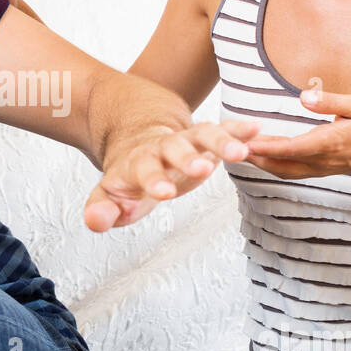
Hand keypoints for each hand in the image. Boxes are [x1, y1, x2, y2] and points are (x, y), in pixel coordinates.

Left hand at [84, 117, 261, 231]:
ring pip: (203, 135)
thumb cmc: (129, 176)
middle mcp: (163, 148)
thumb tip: (94, 221)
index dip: (153, 180)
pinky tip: (256, 129)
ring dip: (221, 142)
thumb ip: (101, 210)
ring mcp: (186, 140)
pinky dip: (239, 129)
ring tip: (240, 153)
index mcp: (138, 163)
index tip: (163, 192)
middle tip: (202, 169)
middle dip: (187, 158)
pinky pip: (224, 129)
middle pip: (174, 149)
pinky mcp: (205, 138)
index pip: (144, 170)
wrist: (139, 139)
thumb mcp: (111, 195)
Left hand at [242, 87, 350, 178]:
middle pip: (282, 164)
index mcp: (332, 142)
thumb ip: (331, 102)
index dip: (269, 147)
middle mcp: (322, 159)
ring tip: (235, 151)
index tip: (247, 143)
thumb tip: (304, 97)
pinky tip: (257, 156)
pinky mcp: (318, 170)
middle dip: (254, 157)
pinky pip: (289, 171)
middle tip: (228, 147)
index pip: (295, 147)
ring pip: (283, 170)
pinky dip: (271, 165)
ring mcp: (320, 168)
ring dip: (259, 163)